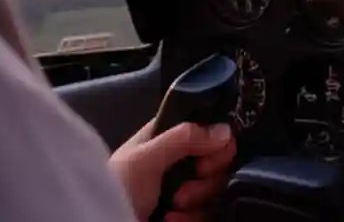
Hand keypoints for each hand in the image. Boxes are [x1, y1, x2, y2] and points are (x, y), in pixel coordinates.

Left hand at [109, 120, 235, 221]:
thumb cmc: (118, 187)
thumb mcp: (146, 157)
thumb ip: (184, 139)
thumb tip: (225, 131)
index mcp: (163, 140)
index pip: (203, 130)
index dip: (214, 141)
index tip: (211, 154)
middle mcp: (174, 164)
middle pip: (213, 163)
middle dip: (204, 178)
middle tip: (183, 189)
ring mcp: (178, 192)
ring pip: (211, 190)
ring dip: (196, 201)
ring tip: (172, 208)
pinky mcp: (181, 216)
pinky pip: (204, 214)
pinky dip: (191, 219)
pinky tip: (170, 220)